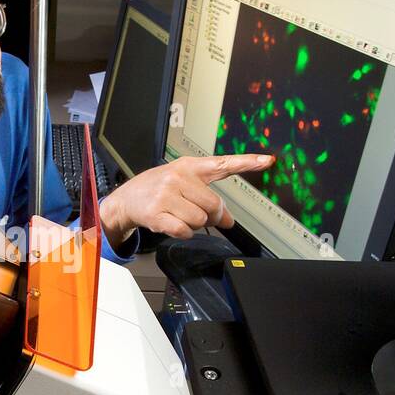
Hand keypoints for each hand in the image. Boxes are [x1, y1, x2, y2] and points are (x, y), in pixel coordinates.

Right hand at [98, 153, 275, 243]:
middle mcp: (178, 177)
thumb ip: (209, 199)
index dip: (248, 162)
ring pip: (200, 219)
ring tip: (179, 216)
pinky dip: (183, 233)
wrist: (126, 199)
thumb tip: (229, 220)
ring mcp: (167, 195)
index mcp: (190, 166)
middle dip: (212, 216)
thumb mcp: (184, 186)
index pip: (224, 163)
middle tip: (200, 215)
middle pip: (214, 204)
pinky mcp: (157, 213)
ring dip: (193, 224)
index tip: (267, 160)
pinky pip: (184, 230)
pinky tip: (172, 224)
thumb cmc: (158, 190)